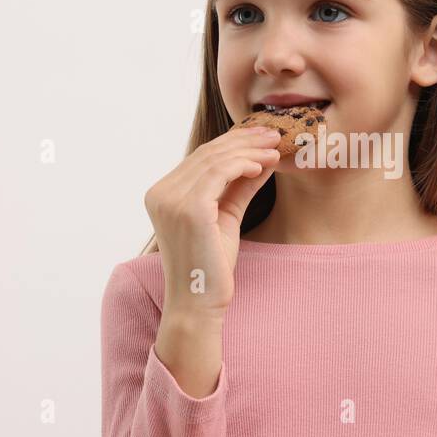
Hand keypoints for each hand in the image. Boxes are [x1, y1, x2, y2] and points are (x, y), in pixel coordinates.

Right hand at [143, 125, 281, 317]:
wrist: (200, 302)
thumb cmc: (212, 265)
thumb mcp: (226, 216)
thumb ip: (240, 187)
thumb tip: (263, 158)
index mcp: (162, 194)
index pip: (200, 158)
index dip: (233, 143)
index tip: (262, 137)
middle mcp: (160, 193)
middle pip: (207, 154)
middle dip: (244, 141)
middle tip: (274, 134)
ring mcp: (171, 199)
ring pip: (216, 159)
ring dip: (250, 150)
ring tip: (276, 149)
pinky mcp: (189, 207)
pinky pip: (220, 172)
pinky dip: (244, 164)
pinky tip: (263, 165)